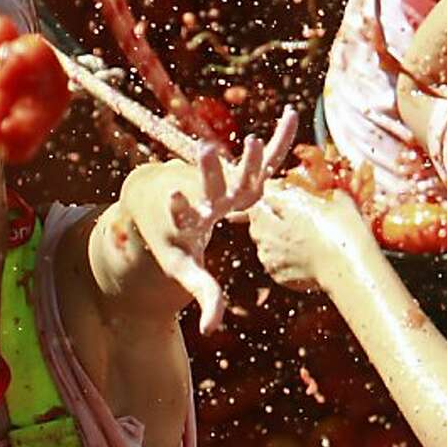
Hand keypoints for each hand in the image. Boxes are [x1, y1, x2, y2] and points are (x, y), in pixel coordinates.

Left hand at [126, 108, 297, 333]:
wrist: (153, 194)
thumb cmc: (170, 236)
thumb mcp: (181, 266)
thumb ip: (202, 293)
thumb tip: (209, 331)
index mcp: (185, 220)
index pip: (183, 217)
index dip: (179, 210)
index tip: (174, 198)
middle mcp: (202, 197)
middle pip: (209, 187)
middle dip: (210, 174)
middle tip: (206, 153)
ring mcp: (220, 183)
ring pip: (237, 171)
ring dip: (246, 160)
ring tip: (251, 142)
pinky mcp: (236, 173)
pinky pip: (263, 159)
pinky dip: (278, 141)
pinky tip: (293, 114)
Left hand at [248, 179, 367, 292]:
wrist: (351, 272)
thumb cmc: (349, 235)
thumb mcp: (343, 203)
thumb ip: (330, 194)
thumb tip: (329, 192)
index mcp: (287, 205)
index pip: (269, 189)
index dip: (277, 190)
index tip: (285, 191)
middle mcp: (272, 228)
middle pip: (256, 214)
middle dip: (266, 211)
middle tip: (283, 213)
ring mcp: (271, 252)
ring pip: (259, 238)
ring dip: (269, 234)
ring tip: (289, 235)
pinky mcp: (275, 273)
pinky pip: (269, 260)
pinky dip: (277, 256)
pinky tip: (294, 255)